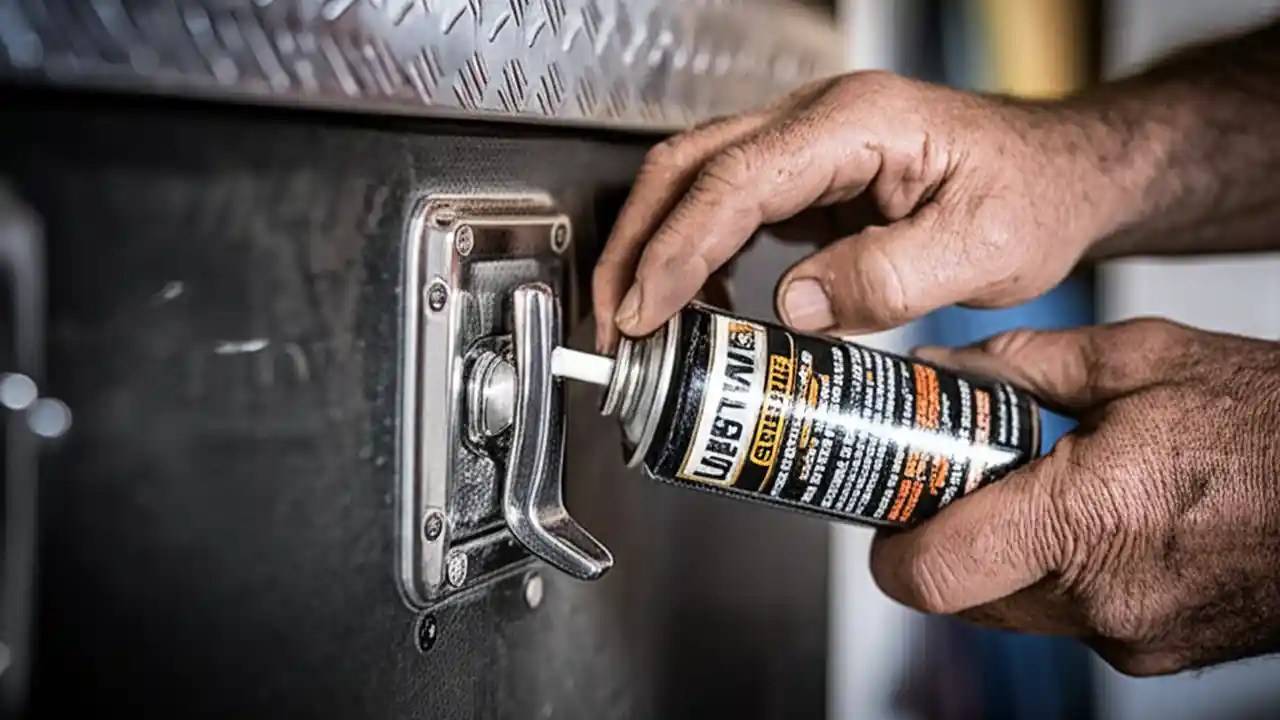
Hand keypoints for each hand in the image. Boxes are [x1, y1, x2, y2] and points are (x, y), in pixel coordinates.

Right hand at [592, 70, 1137, 350]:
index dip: (678, 248)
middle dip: (637, 244)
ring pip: (693, 182)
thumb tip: (794, 308)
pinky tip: (704, 306)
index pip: (733, 180)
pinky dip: (697, 257)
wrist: (1060, 176)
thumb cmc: (1035, 196)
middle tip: (613, 321)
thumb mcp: (984, 248)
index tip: (644, 310)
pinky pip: (726, 208)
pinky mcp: (805, 178)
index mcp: (856, 122)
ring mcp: (807, 145)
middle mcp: (818, 121)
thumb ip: (888, 277)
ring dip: (656, 250)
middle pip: (687, 166)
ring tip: (641, 322)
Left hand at [870, 318, 1279, 675]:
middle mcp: (1100, 600)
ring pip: (1015, 613)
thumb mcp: (1141, 358)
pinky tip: (1099, 523)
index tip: (889, 511)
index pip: (931, 575)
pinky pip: (1074, 622)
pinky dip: (1062, 579)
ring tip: (1036, 494)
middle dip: (942, 546)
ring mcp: (1133, 638)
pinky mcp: (1159, 653)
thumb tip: (944, 370)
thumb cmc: (1270, 423)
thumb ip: (1023, 366)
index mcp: (1082, 522)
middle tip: (952, 489)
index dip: (890, 548)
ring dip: (1002, 561)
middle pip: (961, 600)